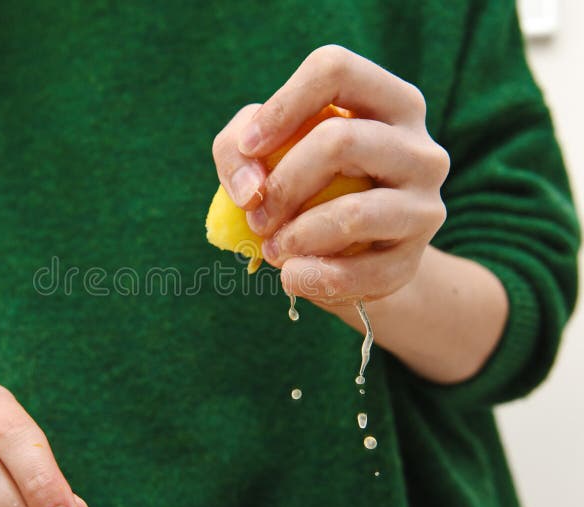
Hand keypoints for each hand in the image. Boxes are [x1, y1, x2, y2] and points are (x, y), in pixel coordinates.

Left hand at [213, 45, 448, 304]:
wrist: (355, 254)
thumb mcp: (266, 153)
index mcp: (386, 102)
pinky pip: (362, 273)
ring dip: (296, 236)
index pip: (335, 70)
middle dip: (281, 184)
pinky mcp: (415, 258)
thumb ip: (237, 149)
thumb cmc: (306, 187)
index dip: (282, 106)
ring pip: (354, 213)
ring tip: (273, 248)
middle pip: (340, 141)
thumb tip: (248, 191)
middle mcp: (419, 146)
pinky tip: (291, 276)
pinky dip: (313, 278)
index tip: (251, 146)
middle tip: (255, 215)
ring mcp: (425, 204)